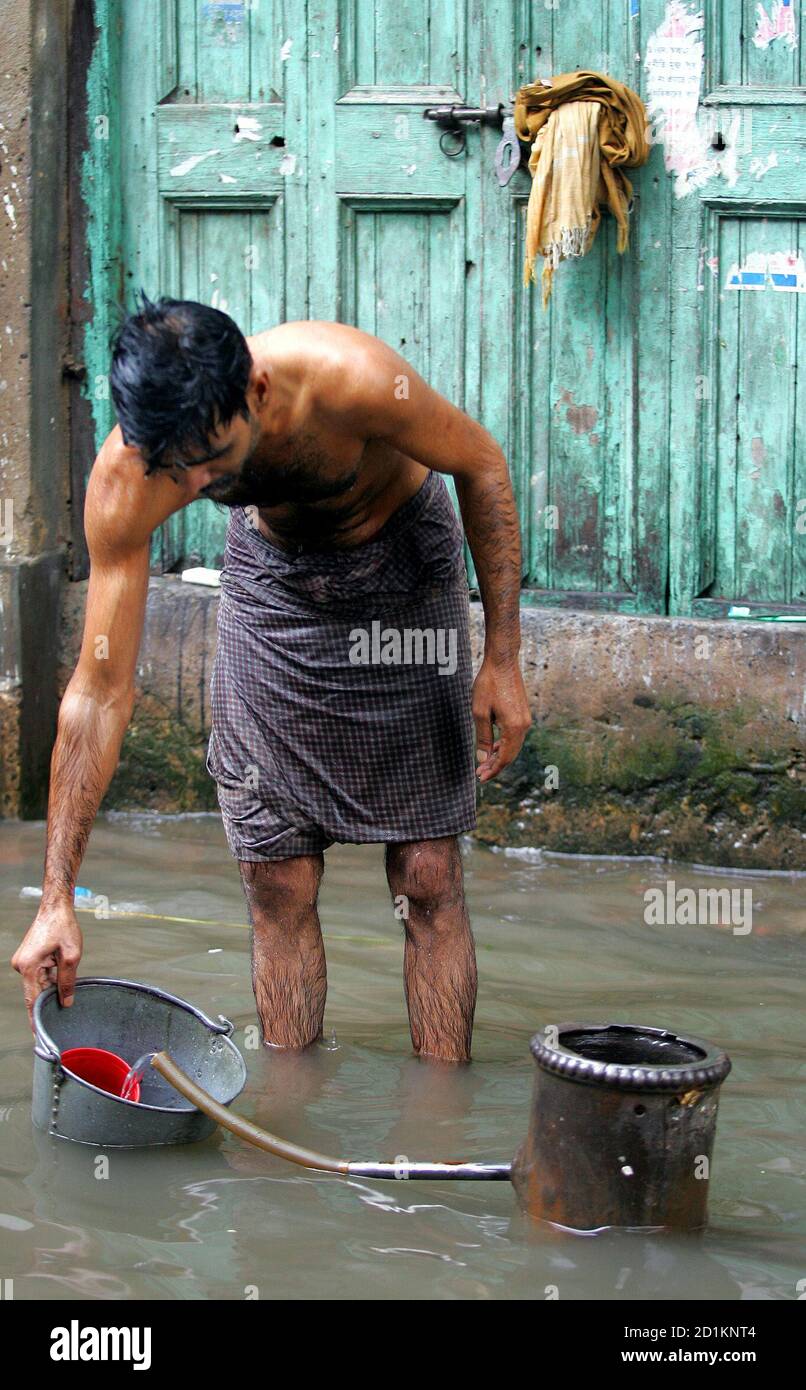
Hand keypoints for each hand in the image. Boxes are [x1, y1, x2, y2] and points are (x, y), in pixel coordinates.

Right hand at [12, 901, 82, 1029]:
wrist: (55, 907)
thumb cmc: (63, 926)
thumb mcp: (71, 956)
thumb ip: (67, 981)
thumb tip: (66, 1002)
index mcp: (29, 966)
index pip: (32, 1001)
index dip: (36, 1020)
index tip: (39, 1037)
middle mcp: (22, 966)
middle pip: (36, 992)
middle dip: (49, 1001)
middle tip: (60, 1017)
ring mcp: (23, 962)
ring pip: (39, 984)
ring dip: (51, 986)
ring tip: (63, 985)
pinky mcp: (28, 959)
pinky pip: (38, 976)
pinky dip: (49, 979)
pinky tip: (59, 975)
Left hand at [472, 659, 530, 782]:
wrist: (502, 662)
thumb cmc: (489, 684)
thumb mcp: (480, 712)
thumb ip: (483, 738)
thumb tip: (483, 759)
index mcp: (514, 727)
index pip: (505, 757)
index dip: (493, 770)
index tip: (481, 777)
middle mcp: (524, 725)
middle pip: (511, 754)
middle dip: (496, 766)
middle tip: (480, 773)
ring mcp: (525, 719)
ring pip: (513, 746)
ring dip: (499, 755)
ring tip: (485, 763)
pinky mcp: (523, 714)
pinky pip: (514, 736)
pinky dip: (504, 744)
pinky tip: (493, 747)